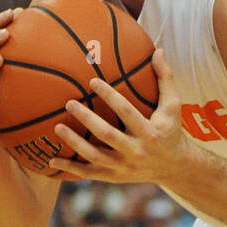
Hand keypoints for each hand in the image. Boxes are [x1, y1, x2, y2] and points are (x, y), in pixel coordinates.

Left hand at [45, 47, 191, 184]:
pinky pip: (88, 174)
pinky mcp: (114, 177)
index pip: (127, 112)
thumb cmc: (171, 131)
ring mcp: (123, 167)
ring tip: (57, 128)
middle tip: (69, 103)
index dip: (110, 97)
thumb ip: (165, 78)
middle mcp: (136, 152)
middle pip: (108, 135)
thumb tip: (158, 50)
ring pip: (94, 156)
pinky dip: (69, 168)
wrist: (175, 168)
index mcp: (150, 133)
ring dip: (74, 143)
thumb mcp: (172, 106)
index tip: (92, 81)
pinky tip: (51, 159)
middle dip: (87, 120)